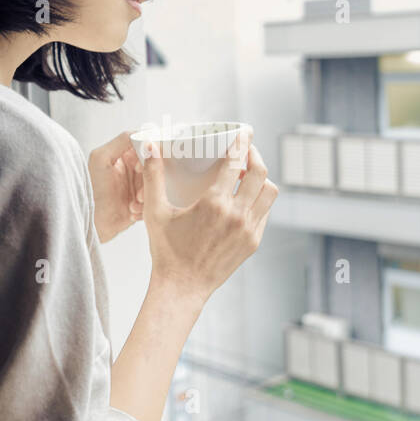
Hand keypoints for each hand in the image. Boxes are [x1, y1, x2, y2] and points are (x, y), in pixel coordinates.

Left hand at [87, 130, 144, 244]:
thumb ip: (121, 140)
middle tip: (138, 194)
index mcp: (120, 155)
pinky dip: (145, 207)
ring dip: (146, 196)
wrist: (91, 224)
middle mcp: (129, 169)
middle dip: (148, 180)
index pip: (143, 146)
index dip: (148, 155)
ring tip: (133, 206)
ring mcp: (135, 186)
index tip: (148, 164)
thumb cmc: (91, 191)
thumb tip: (143, 132)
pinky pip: (153, 200)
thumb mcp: (101, 158)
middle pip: (151, 167)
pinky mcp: (139, 203)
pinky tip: (133, 213)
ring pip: (153, 184)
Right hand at [136, 127, 276, 300]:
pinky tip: (246, 197)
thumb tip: (150, 146)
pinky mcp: (252, 243)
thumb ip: (153, 176)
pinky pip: (265, 213)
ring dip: (262, 178)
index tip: (243, 132)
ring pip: (269, 193)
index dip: (241, 142)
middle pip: (261, 173)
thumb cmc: (166, 251)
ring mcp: (248, 230)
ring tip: (247, 174)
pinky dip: (259, 199)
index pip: (236, 162)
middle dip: (255, 156)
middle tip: (246, 150)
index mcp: (214, 204)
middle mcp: (237, 215)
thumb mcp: (155, 212)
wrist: (181, 288)